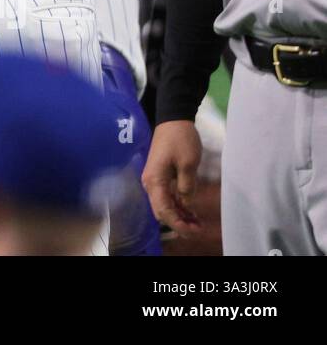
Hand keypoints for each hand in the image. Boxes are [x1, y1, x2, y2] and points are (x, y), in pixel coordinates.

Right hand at [141, 119, 203, 233]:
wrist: (173, 119)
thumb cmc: (180, 139)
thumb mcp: (189, 163)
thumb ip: (187, 186)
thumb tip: (186, 203)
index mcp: (154, 181)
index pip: (164, 211)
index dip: (179, 224)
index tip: (196, 230)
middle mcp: (150, 183)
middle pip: (162, 211)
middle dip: (179, 223)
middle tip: (199, 229)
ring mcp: (154, 180)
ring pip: (164, 206)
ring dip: (179, 216)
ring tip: (198, 223)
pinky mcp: (160, 177)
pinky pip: (167, 197)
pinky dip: (178, 207)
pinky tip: (191, 212)